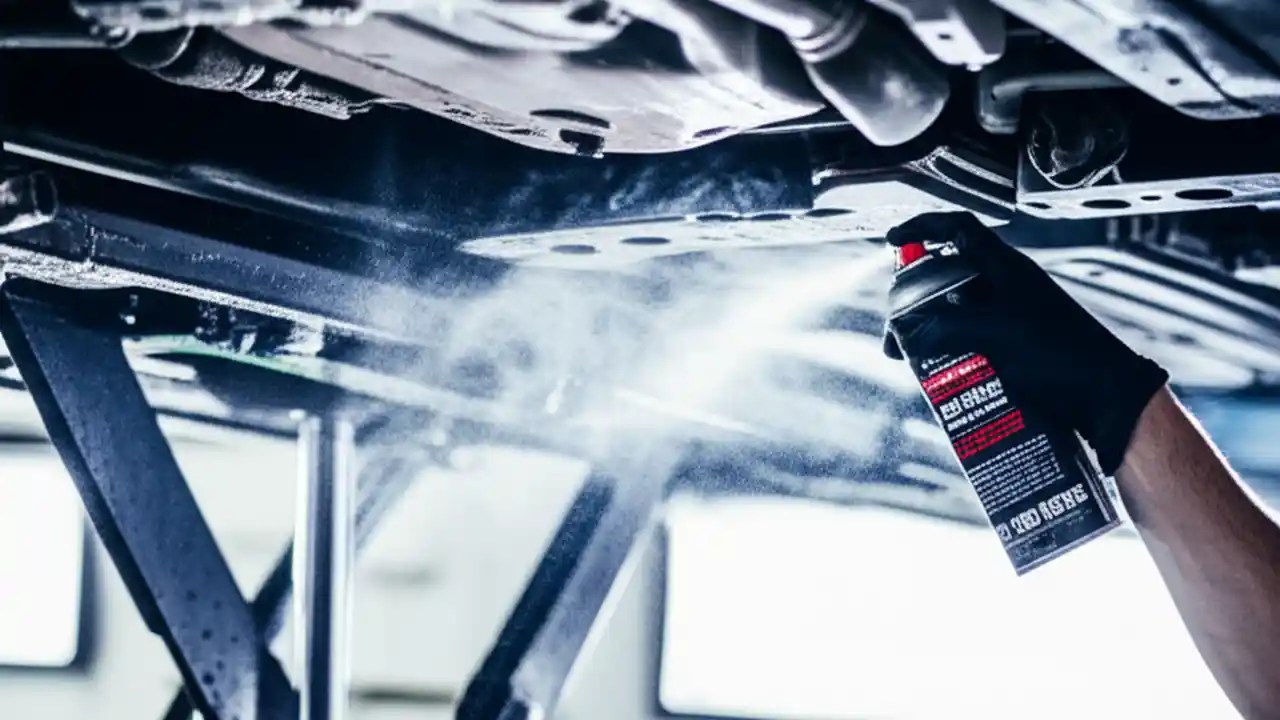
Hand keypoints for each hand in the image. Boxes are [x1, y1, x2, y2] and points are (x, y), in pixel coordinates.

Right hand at [883, 212, 1167, 473]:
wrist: (1105, 397)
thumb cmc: (1062, 355)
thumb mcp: (996, 334)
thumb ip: (947, 327)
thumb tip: (911, 334)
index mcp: (1004, 268)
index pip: (958, 230)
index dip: (922, 228)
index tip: (891, 241)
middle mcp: (1005, 288)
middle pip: (945, 279)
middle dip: (913, 302)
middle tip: (896, 332)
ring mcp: (1008, 318)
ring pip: (954, 316)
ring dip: (929, 335)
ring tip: (913, 361)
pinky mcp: (1011, 348)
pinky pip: (969, 344)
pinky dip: (949, 357)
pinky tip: (941, 376)